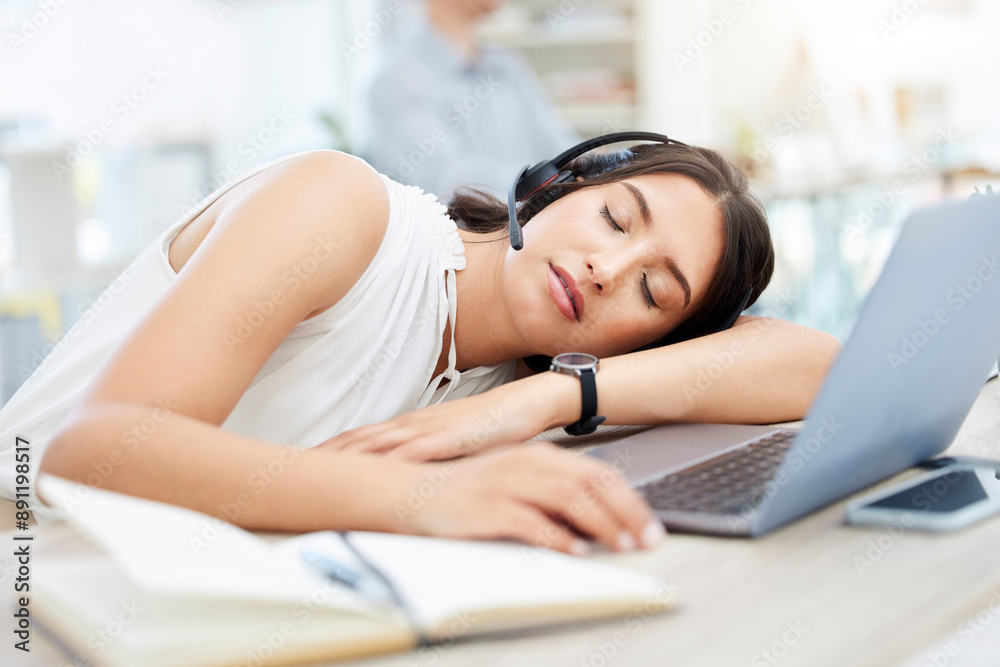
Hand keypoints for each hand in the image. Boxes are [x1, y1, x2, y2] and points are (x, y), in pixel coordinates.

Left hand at [316, 373, 575, 460]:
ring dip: (344, 459)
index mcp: (411, 426)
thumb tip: (401, 473)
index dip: (329, 450)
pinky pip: (415, 453)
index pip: (360, 438)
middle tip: (284, 470)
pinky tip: (371, 474)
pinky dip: (389, 463)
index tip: (296, 462)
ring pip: (377, 445)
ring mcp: (430, 430)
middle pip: (358, 440)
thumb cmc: (493, 424)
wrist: (527, 402)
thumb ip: (426, 455)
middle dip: (323, 456)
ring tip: (313, 472)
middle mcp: (413, 425)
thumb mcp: (451, 443)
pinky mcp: (451, 438)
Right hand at [386, 442, 666, 555]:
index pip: (597, 472)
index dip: (629, 499)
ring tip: (621, 545)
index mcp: (538, 456)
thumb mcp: (515, 481)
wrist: (411, 491)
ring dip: (601, 524)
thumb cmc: (467, 491)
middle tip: (648, 539)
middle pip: (590, 483)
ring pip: (568, 499)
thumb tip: (595, 517)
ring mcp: (508, 484)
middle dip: (626, 512)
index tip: (650, 524)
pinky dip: (558, 537)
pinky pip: (532, 522)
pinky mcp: (489, 508)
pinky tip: (575, 550)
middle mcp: (526, 464)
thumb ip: (552, 492)